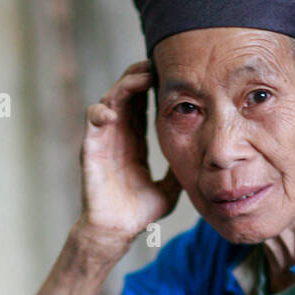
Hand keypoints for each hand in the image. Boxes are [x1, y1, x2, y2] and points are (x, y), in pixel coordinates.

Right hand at [80, 60, 181, 243]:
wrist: (118, 231)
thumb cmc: (139, 212)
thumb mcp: (169, 188)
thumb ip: (180, 171)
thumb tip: (202, 161)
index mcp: (135, 140)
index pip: (142, 103)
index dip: (153, 85)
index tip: (169, 74)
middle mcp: (118, 135)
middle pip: (126, 93)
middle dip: (139, 75)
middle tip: (156, 64)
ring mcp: (104, 139)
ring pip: (110, 99)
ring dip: (124, 86)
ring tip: (141, 78)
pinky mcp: (91, 148)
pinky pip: (92, 121)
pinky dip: (100, 112)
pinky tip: (113, 112)